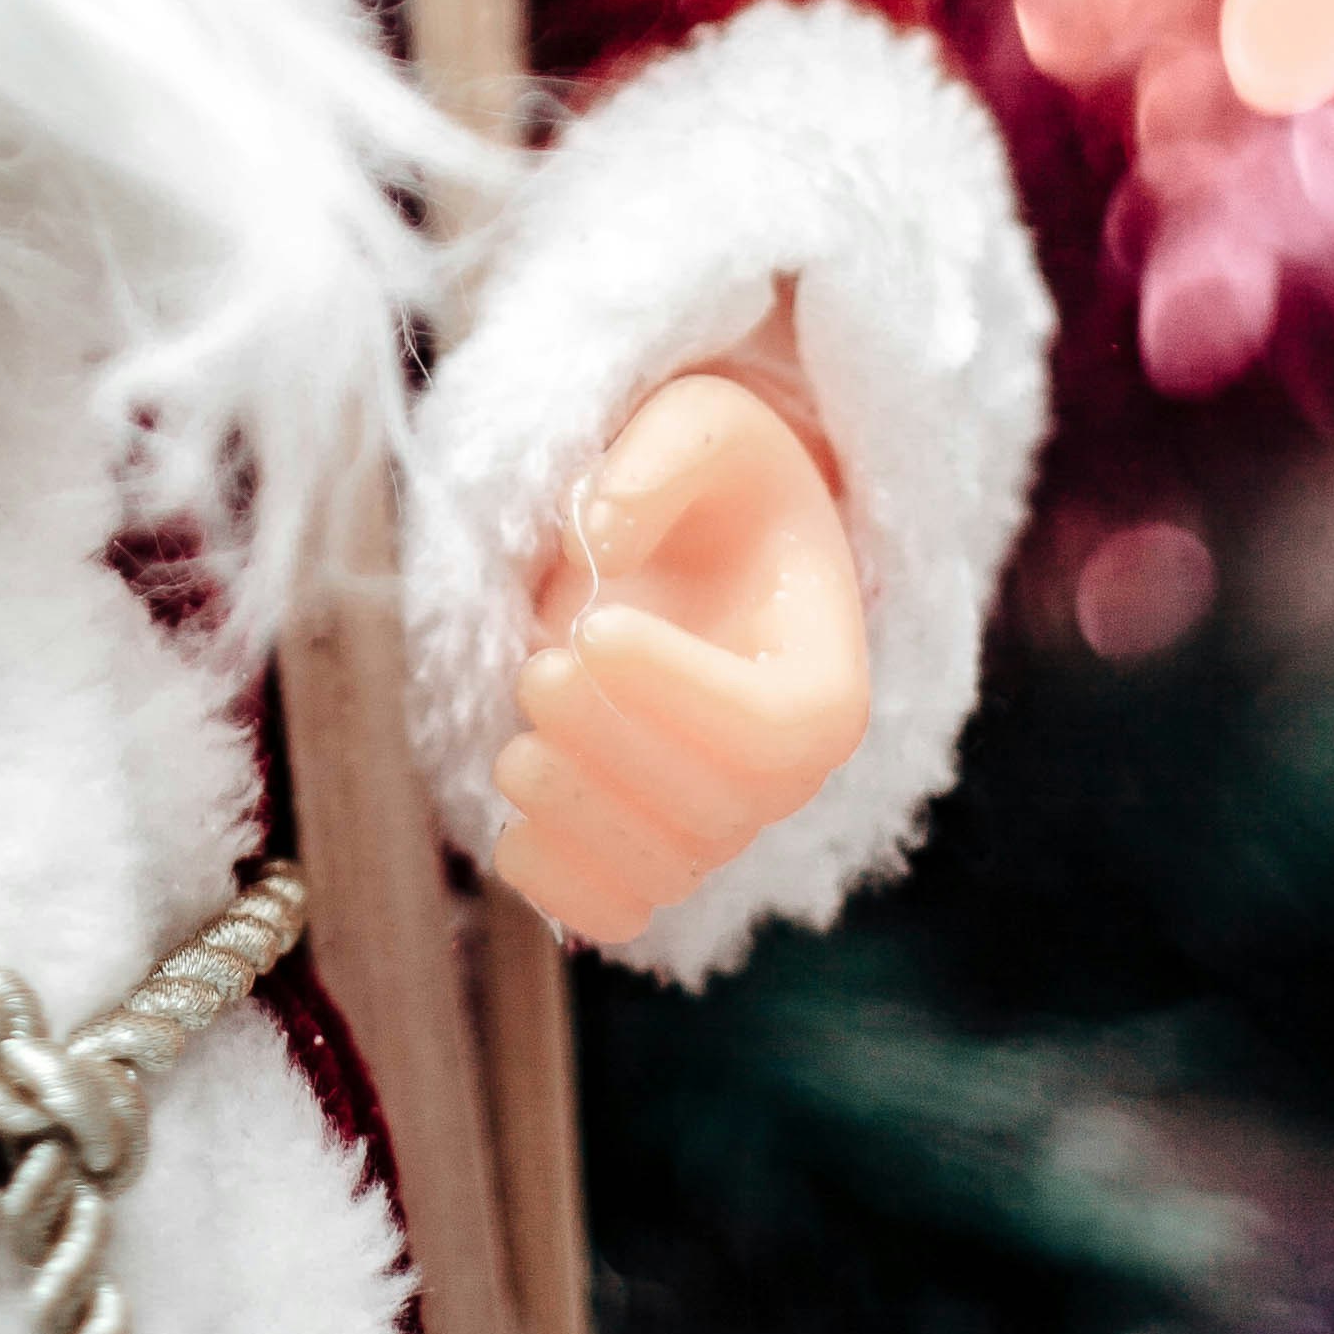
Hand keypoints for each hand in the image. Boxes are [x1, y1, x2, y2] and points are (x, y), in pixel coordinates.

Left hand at [489, 364, 869, 951]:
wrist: (701, 542)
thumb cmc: (713, 485)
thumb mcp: (703, 424)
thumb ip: (658, 460)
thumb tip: (596, 534)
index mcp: (822, 679)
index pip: (773, 732)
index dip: (681, 696)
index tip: (595, 628)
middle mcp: (785, 774)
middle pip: (714, 811)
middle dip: (610, 749)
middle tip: (537, 671)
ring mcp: (716, 820)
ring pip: (661, 871)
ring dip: (576, 822)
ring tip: (515, 750)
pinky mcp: (648, 845)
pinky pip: (616, 909)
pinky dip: (562, 892)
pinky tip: (511, 833)